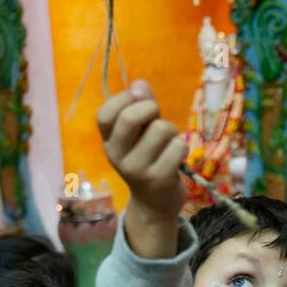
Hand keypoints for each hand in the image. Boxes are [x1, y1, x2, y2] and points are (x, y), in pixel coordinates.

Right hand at [96, 81, 185, 255]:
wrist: (154, 203)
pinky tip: (176, 157)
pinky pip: (178, 146)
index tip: (138, 100)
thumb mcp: (140, 133)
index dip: (125, 99)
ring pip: (162, 129)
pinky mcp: (159, 179)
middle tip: (156, 119)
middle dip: (151, 109)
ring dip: (172, 131)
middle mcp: (116, 155)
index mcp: (108, 141)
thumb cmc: (148, 159)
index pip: (105, 113)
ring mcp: (137, 169)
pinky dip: (182, 147)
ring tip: (168, 143)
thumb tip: (140, 84)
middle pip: (130, 117)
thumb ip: (141, 106)